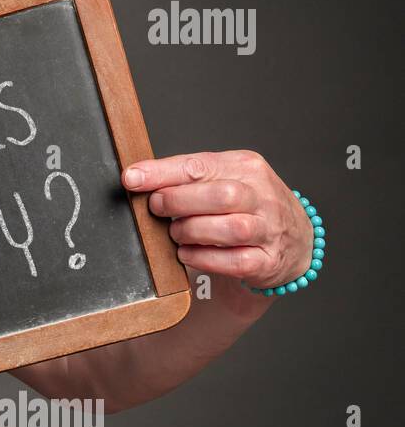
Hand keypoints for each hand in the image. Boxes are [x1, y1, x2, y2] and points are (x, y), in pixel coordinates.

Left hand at [121, 149, 313, 289]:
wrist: (296, 237)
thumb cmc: (246, 205)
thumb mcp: (223, 178)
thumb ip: (187, 178)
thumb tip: (137, 177)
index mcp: (245, 167)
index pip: (200, 166)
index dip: (162, 173)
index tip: (131, 178)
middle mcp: (262, 195)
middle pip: (220, 195)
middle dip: (178, 202)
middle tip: (156, 207)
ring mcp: (270, 229)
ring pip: (230, 228)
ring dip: (191, 231)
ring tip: (175, 233)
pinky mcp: (268, 260)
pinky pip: (234, 261)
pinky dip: (203, 258)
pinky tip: (187, 253)